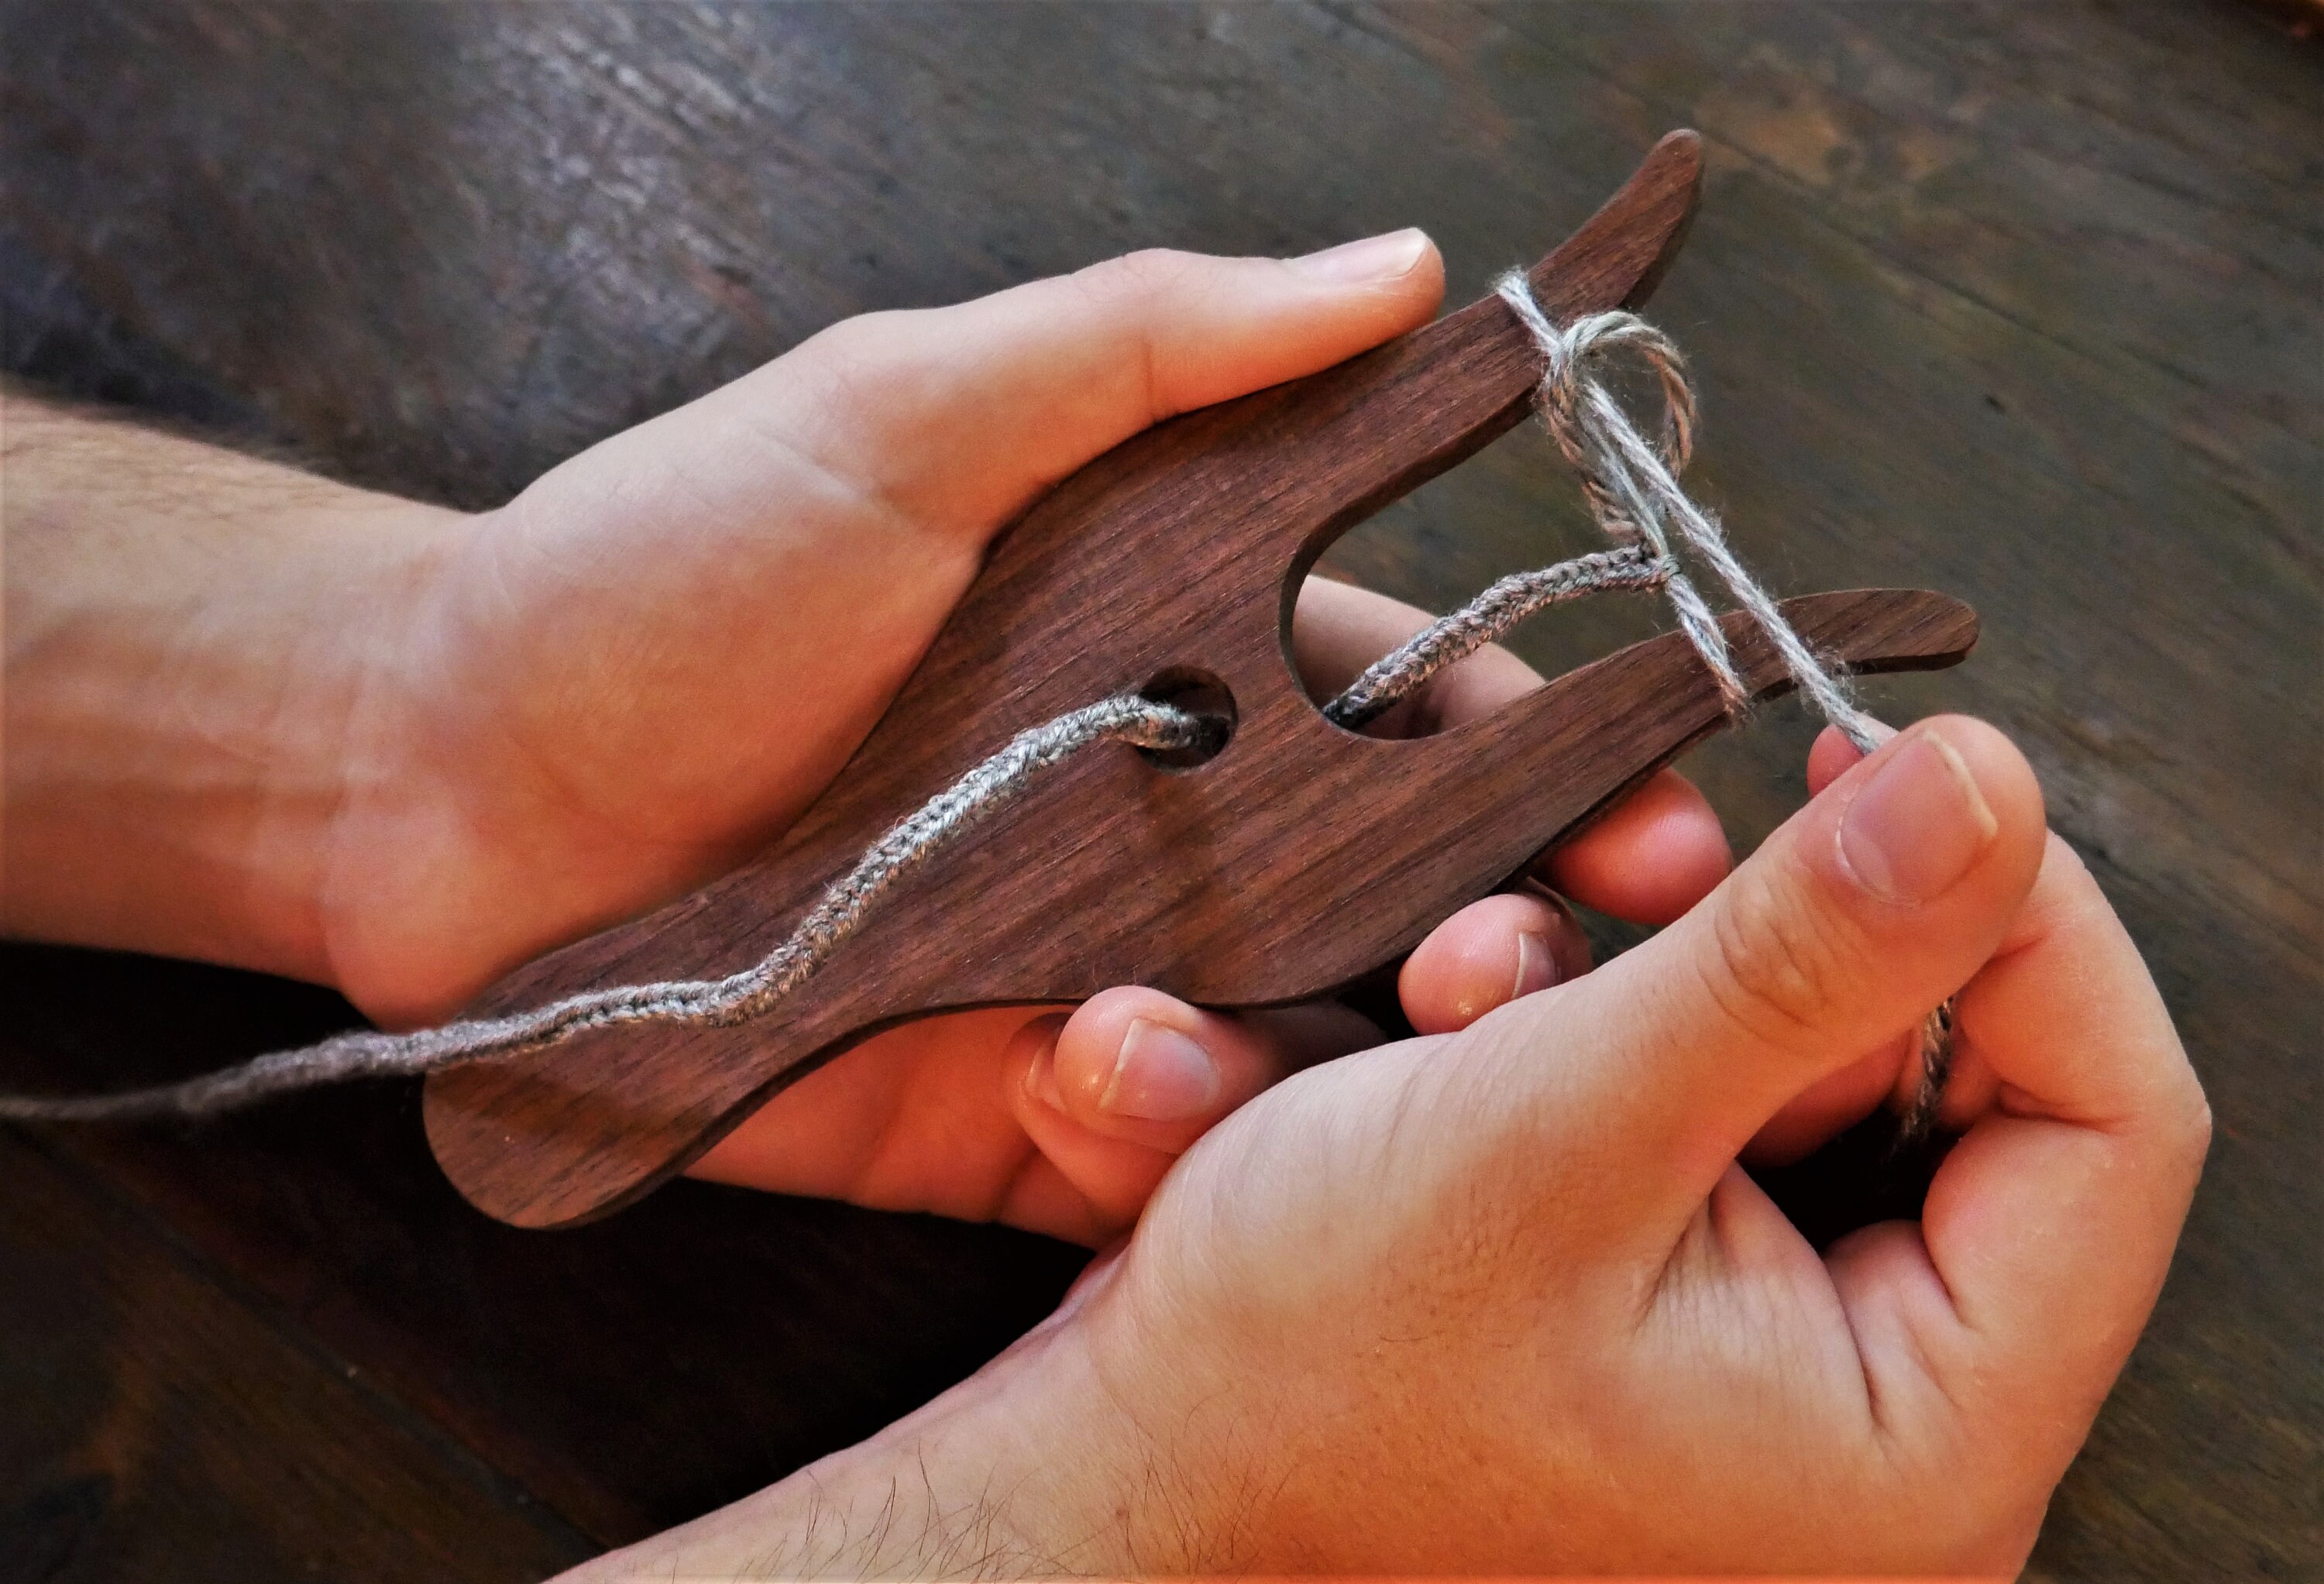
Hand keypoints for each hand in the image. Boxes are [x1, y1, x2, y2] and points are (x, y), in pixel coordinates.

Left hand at [322, 236, 1729, 1239]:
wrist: (436, 789)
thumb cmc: (662, 570)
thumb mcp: (914, 410)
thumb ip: (1157, 350)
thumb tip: (1400, 267)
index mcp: (1184, 648)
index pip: (1431, 710)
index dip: (1566, 754)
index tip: (1672, 800)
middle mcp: (1170, 819)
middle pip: (1411, 898)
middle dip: (1521, 938)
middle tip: (1568, 963)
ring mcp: (1093, 971)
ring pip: (1305, 1047)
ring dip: (1361, 1056)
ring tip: (1361, 1023)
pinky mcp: (1000, 1107)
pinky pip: (1147, 1153)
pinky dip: (1172, 1136)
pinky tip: (1118, 1080)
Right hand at [575, 716, 2206, 1576]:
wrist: (1143, 1459)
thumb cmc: (1308, 1357)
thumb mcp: (1554, 1128)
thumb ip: (1791, 955)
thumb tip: (1987, 786)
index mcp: (1919, 1444)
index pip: (2121, 1121)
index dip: (2025, 912)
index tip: (1896, 771)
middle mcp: (1883, 1429)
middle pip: (1970, 1094)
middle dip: (1789, 955)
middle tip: (1642, 880)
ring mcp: (1788, 1378)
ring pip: (1830, 1091)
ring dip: (1676, 987)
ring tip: (1489, 988)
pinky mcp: (1697, 1318)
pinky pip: (1731, 1125)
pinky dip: (1626, 1043)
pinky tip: (1484, 1039)